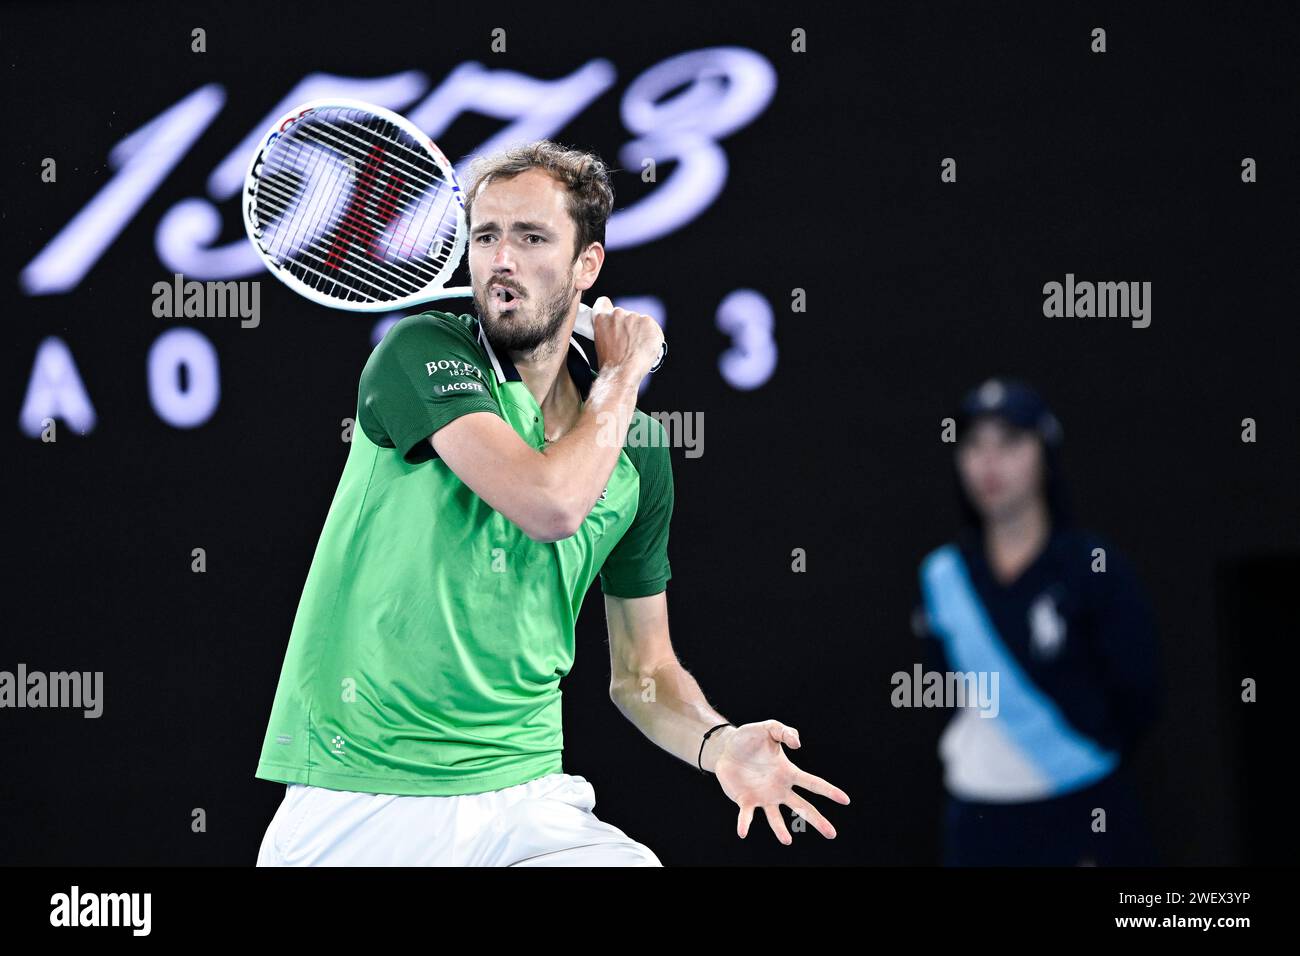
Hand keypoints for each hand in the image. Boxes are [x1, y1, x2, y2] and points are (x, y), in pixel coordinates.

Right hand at [590, 295, 663, 378]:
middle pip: (625, 315)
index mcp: (601, 318)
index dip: (608, 309)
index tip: (613, 319)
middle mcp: (617, 313)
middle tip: (628, 344)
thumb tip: (618, 332)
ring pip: (640, 322)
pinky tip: (646, 348)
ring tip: (637, 349)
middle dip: (628, 326)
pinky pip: (652, 328)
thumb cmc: (610, 364)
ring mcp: (634, 317)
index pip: (603, 303)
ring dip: (640, 332)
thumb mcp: (600, 343)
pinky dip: (651, 336)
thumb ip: (608, 330)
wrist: (621, 373)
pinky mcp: (648, 322)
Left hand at [711, 719, 849, 844]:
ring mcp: (763, 797)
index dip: (829, 791)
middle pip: (802, 807)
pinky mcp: (745, 801)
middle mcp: (779, 789)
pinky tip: (743, 832)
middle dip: (817, 820)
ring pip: (776, 818)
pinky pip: (746, 815)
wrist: (725, 749)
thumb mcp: (768, 728)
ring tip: (787, 840)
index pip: (813, 783)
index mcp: (788, 773)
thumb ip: (784, 731)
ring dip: (780, 829)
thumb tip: (798, 744)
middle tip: (832, 834)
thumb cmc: (749, 738)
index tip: (845, 800)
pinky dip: (745, 824)